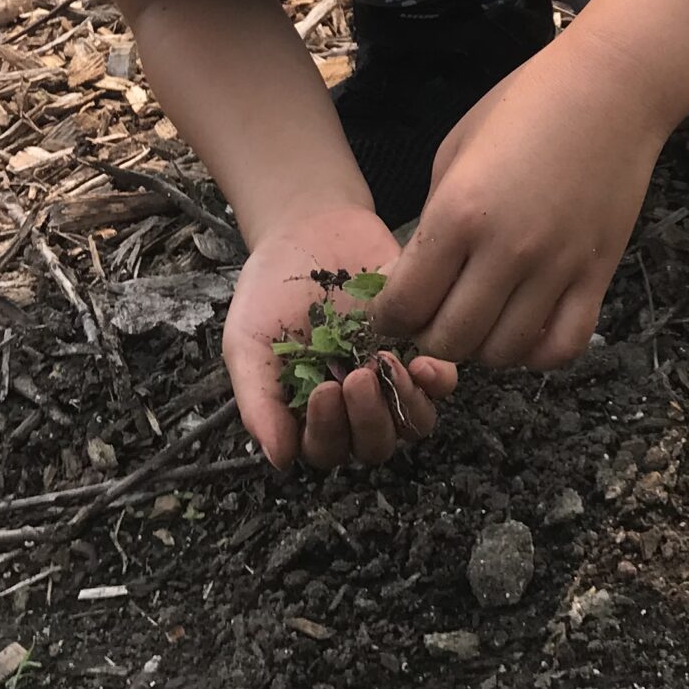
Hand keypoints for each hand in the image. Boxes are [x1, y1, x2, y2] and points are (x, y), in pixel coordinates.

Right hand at [222, 205, 458, 470]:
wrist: (307, 229)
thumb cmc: (270, 289)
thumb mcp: (246, 343)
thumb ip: (258, 402)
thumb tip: (281, 460)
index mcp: (310, 412)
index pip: (325, 449)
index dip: (327, 433)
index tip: (322, 390)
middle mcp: (354, 404)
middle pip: (374, 445)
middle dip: (367, 421)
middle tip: (355, 378)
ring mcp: (390, 377)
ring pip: (412, 423)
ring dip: (403, 407)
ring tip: (386, 365)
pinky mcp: (421, 345)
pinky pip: (441, 383)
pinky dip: (437, 382)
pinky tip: (424, 363)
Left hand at [376, 40, 667, 368]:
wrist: (610, 86)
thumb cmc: (524, 104)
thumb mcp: (455, 151)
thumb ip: (435, 219)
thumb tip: (421, 274)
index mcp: (458, 214)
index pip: (405, 305)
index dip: (388, 319)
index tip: (392, 312)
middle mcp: (505, 251)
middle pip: (450, 340)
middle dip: (429, 337)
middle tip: (434, 317)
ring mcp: (556, 268)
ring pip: (503, 352)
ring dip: (481, 348)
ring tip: (479, 321)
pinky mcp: (598, 274)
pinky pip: (562, 346)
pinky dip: (536, 353)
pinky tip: (525, 330)